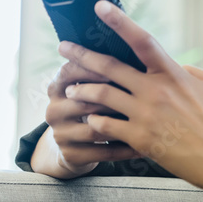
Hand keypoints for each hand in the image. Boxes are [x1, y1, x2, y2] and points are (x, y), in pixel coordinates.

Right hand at [43, 53, 143, 172]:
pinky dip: (125, 149)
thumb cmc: (96, 106)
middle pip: (85, 100)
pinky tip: (144, 147)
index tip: (121, 66)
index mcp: (57, 85)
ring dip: (122, 126)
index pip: (71, 70)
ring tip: (148, 122)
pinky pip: (102, 152)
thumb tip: (132, 46)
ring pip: (95, 128)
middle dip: (114, 97)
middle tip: (141, 95)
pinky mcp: (71, 154)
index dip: (94, 68)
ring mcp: (60, 134)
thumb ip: (105, 69)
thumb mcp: (94, 86)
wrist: (77, 144)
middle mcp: (53, 109)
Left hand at [58, 0, 202, 190]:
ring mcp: (146, 115)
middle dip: (81, 55)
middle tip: (63, 48)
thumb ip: (193, 70)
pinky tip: (89, 121)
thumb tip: (176, 64)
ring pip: (101, 95)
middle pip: (109, 66)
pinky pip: (106, 126)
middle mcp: (156, 90)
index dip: (119, 21)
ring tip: (70, 90)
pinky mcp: (141, 139)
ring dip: (81, 90)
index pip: (142, 39)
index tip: (99, 7)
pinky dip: (94, 121)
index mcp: (173, 72)